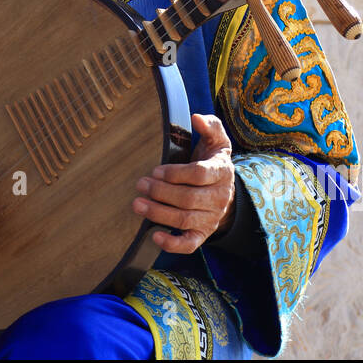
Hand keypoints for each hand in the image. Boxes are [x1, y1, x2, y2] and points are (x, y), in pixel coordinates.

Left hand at [131, 113, 235, 253]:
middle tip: (140, 184)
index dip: (175, 173)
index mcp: (221, 172)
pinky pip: (190, 244)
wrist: (225, 191)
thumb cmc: (213, 161)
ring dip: (159, 214)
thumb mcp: (217, 141)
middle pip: (188, 198)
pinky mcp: (202, 234)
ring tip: (137, 205)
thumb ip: (210, 126)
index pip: (199, 174)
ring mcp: (211, 218)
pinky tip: (154, 236)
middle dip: (161, 192)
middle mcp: (218, 197)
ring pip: (184, 220)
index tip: (155, 171)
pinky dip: (172, 244)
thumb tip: (196, 117)